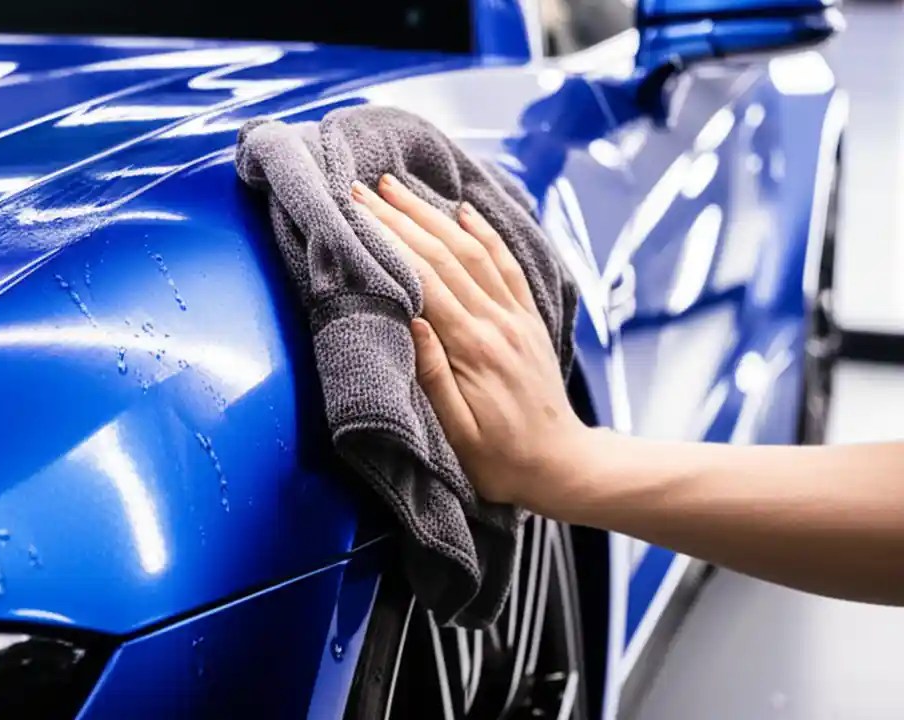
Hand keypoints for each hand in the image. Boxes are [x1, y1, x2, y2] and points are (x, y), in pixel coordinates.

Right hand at [351, 174, 592, 508]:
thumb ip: (433, 376)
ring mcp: (517, 317)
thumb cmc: (499, 460)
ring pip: (473, 250)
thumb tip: (411, 320)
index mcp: (474, 348)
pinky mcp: (528, 320)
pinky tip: (464, 212)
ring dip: (434, 215)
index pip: (426, 278)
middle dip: (402, 217)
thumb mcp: (457, 433)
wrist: (562, 466)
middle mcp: (498, 322)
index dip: (390, 240)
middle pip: (445, 254)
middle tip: (365, 188)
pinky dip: (485, 233)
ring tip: (400, 189)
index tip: (357, 212)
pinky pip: (507, 265)